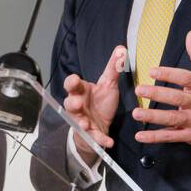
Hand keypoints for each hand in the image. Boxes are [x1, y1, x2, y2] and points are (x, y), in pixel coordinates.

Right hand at [63, 46, 125, 164]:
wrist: (101, 125)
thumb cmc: (101, 102)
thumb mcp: (108, 84)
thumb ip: (113, 68)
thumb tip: (121, 48)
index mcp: (81, 91)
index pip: (71, 84)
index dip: (71, 82)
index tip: (75, 80)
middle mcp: (78, 105)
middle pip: (69, 103)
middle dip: (71, 103)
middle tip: (76, 102)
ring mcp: (82, 120)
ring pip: (77, 121)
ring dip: (80, 122)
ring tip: (85, 124)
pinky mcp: (91, 134)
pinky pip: (94, 137)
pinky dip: (101, 140)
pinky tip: (109, 142)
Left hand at [133, 31, 190, 147]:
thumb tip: (190, 34)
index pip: (186, 78)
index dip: (169, 74)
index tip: (153, 70)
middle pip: (178, 98)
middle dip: (158, 94)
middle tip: (140, 90)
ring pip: (173, 118)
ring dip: (153, 116)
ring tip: (136, 113)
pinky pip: (172, 136)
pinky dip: (155, 137)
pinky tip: (141, 136)